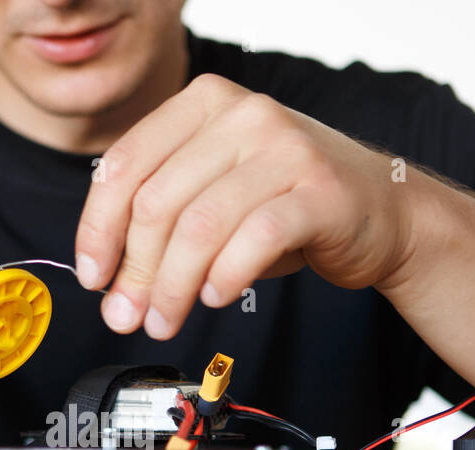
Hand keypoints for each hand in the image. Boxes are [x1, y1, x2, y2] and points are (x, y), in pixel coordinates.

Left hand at [74, 73, 416, 338]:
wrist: (382, 210)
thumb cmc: (289, 206)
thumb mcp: (215, 198)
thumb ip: (162, 226)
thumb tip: (111, 286)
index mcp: (204, 104)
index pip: (124, 165)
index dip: (97, 229)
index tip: (92, 277)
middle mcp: (243, 114)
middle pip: (157, 202)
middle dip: (134, 271)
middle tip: (127, 316)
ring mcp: (285, 148)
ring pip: (199, 225)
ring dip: (172, 286)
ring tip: (165, 319)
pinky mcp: (319, 190)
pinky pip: (255, 239)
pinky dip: (226, 277)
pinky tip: (217, 298)